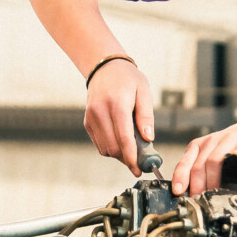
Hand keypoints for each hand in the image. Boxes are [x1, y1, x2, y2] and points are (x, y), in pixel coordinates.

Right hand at [83, 58, 154, 176]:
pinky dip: (110, 147)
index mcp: (117, 104)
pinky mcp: (87, 121)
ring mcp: (91, 117)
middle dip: (127, 159)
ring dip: (119, 155)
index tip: (139, 169)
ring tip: (132, 149)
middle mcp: (100, 112)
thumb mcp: (144, 91)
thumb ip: (146, 115)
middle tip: (140, 163)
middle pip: (113, 147)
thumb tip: (148, 138)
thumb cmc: (128, 79)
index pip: (124, 138)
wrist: (104, 67)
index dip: (132, 157)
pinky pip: (99, 143)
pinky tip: (120, 141)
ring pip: (105, 148)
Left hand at [171, 114, 236, 195]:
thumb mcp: (219, 154)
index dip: (180, 177)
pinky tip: (230, 183)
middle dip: (196, 186)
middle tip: (198, 200)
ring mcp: (229, 141)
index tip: (178, 192)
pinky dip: (230, 172)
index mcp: (202, 145)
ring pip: (213, 162)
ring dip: (211, 182)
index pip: (185, 161)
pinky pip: (234, 158)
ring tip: (212, 195)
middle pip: (198, 165)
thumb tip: (194, 194)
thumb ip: (206, 170)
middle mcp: (213, 141)